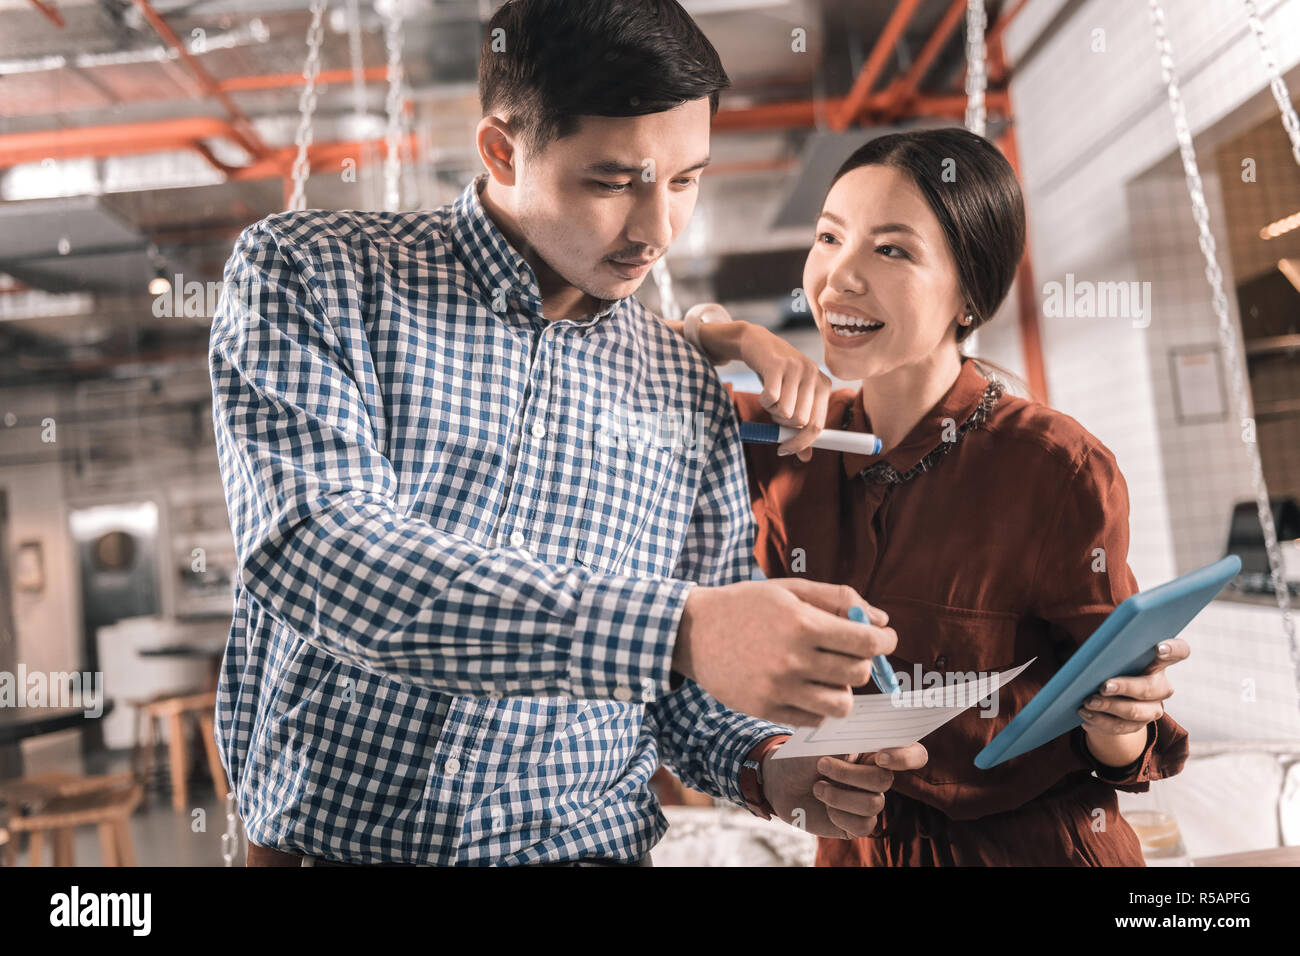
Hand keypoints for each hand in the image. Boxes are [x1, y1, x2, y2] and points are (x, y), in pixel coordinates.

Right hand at [673, 579, 894, 725]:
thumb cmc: (748, 605)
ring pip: (842, 705)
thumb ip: (839, 599)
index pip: (867, 642)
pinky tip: (805, 688)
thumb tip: (882, 621)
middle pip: (859, 674)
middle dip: (862, 662)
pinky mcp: (767, 709)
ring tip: (828, 675)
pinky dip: (819, 707)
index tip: (883, 639)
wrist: (694, 631)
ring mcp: (780, 689)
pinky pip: (815, 720)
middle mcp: (793, 660)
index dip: (885, 641)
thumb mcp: (791, 589)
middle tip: (847, 652)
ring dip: (843, 689)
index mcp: (803, 624)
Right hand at [735, 322, 832, 461]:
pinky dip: (763, 401)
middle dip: (782, 424)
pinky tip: (763, 389)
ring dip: (772, 411)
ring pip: (785, 412)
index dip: (801, 443)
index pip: (818, 425)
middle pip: (800, 422)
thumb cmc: (776, 376)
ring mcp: (797, 368)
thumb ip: (800, 427)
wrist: (757, 343)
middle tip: (775, 412)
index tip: (785, 450)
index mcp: (823, 386)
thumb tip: (806, 457)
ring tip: (770, 397)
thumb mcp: (792, 399)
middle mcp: (814, 376)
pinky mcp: (778, 365)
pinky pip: (770, 399)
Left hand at [761, 742, 928, 838]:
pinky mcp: (858, 823)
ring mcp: (869, 800)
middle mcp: (877, 776)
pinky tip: (824, 807)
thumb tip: (865, 746)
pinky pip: (863, 824)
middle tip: (821, 765)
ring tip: (817, 786)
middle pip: (886, 779)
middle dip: (850, 774)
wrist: (779, 781)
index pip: (914, 754)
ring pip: (873, 803)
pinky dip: (839, 815)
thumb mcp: (821, 742)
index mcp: (875, 750)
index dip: (906, 757)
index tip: (880, 757)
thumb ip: (847, 741)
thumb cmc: (802, 756)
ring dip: (838, 795)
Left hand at [1079, 638, 1187, 765]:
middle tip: (1103, 687)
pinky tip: (1085, 714)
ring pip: (1135, 712)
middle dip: (1125, 687)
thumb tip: (1092, 654)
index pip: (1179, 651)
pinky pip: (1120, 727)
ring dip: (1109, 707)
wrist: (1105, 695)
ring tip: (1088, 702)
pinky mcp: (1137, 725)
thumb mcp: (1109, 654)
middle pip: (1150, 688)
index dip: (1173, 650)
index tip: (1158, 648)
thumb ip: (1109, 650)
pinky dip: (1100, 721)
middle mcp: (1160, 686)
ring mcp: (1151, 708)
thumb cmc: (1108, 664)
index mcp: (1157, 661)